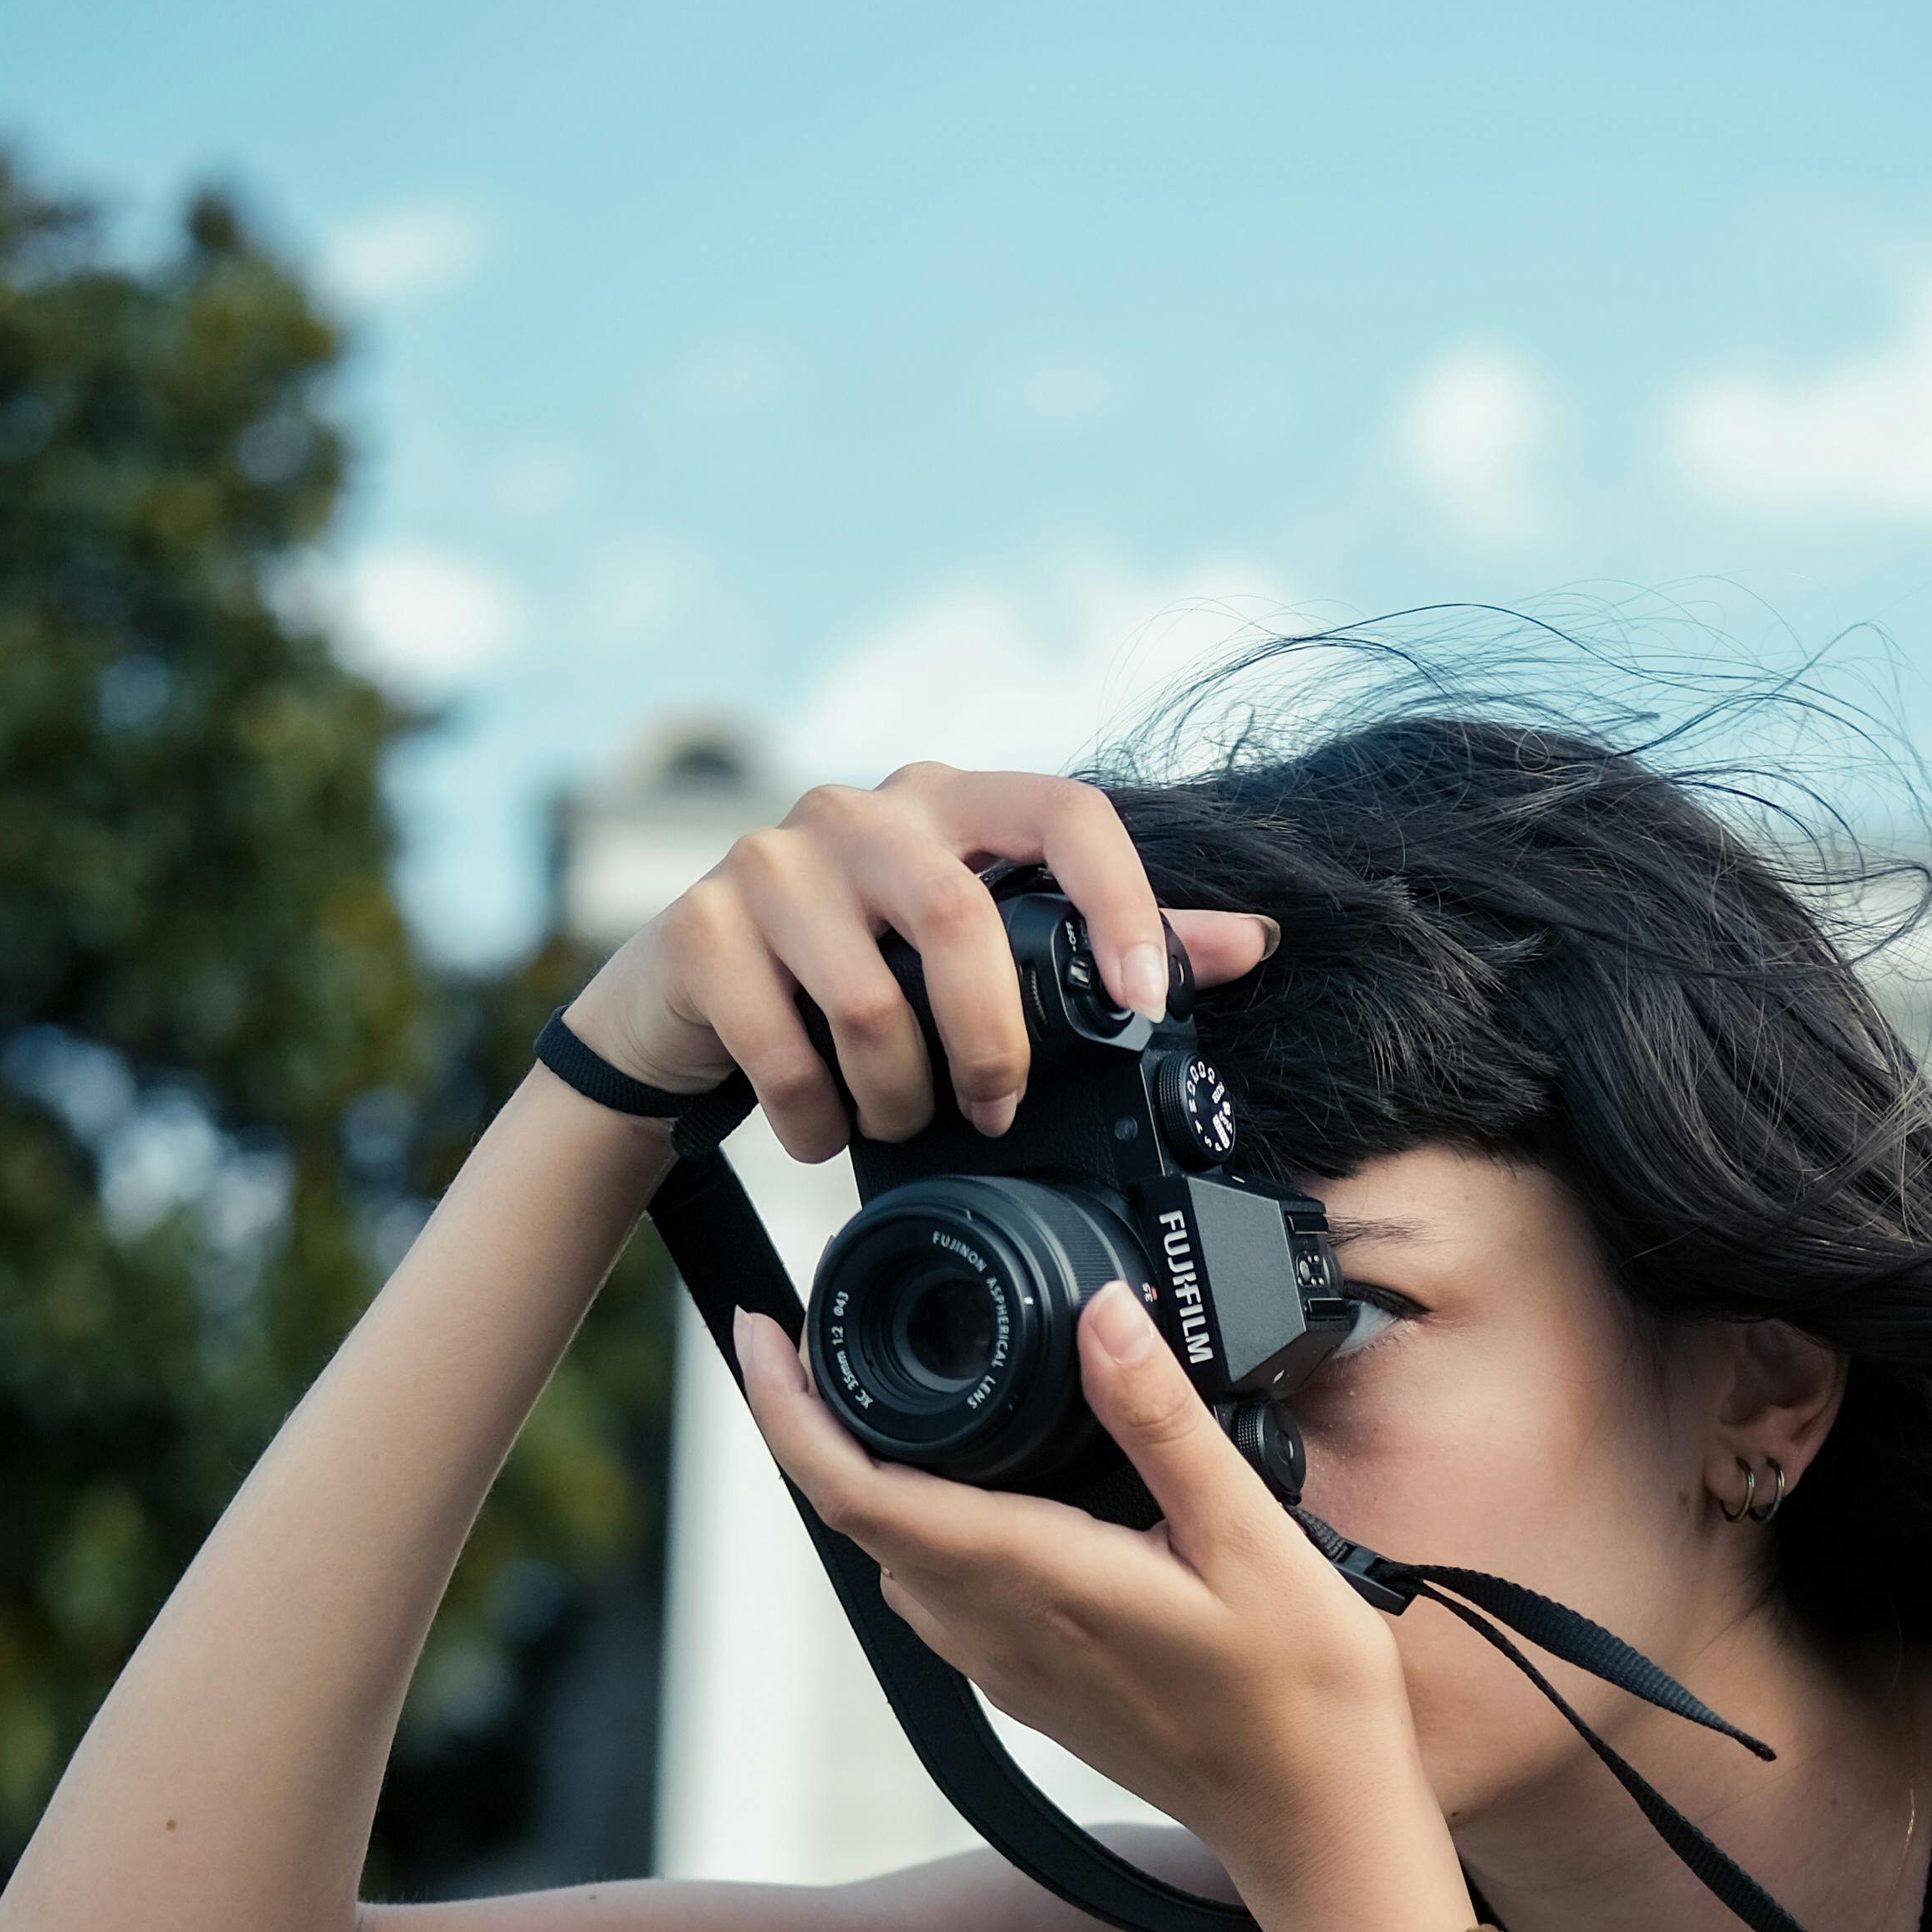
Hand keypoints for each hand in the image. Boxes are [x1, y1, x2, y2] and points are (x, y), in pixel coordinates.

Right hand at [565, 762, 1278, 1154]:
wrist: (682, 1006)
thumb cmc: (853, 971)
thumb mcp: (980, 948)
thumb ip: (1099, 940)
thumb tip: (1249, 942)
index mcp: (947, 801)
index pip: (1063, 810)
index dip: (1121, 901)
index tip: (1147, 1001)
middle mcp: (859, 810)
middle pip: (960, 919)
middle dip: (992, 1042)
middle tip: (995, 1110)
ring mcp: (768, 859)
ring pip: (868, 999)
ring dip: (897, 1096)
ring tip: (898, 1125)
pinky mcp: (696, 927)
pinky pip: (780, 1047)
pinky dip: (814, 1116)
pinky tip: (823, 1130)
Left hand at [728, 1279, 1452, 1931]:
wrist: (1317, 1826)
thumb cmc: (1299, 1699)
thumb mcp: (1250, 1536)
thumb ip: (1163, 1421)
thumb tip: (1101, 1314)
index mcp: (1032, 1579)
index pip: (856, 1492)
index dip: (787, 1409)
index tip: (762, 1333)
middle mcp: (995, 1628)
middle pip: (855, 1518)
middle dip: (811, 1423)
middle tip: (809, 1336)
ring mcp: (1006, 1665)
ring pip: (891, 1559)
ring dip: (860, 1477)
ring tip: (869, 1396)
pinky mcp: (1031, 1686)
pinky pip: (937, 1596)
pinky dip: (916, 1527)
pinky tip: (964, 1490)